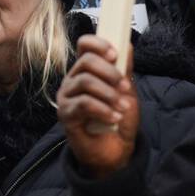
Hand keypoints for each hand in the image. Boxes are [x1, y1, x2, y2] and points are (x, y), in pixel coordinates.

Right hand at [58, 34, 138, 178]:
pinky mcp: (66, 114)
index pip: (84, 45)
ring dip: (109, 94)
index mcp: (86, 70)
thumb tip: (128, 46)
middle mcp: (73, 80)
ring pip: (85, 82)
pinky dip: (103, 109)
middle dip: (110, 72)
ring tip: (122, 107)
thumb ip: (124, 70)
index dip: (98, 44)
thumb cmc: (118, 118)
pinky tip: (114, 118)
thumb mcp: (126, 92)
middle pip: (86, 61)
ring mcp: (67, 96)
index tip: (114, 54)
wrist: (115, 151)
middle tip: (125, 86)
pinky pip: (83, 104)